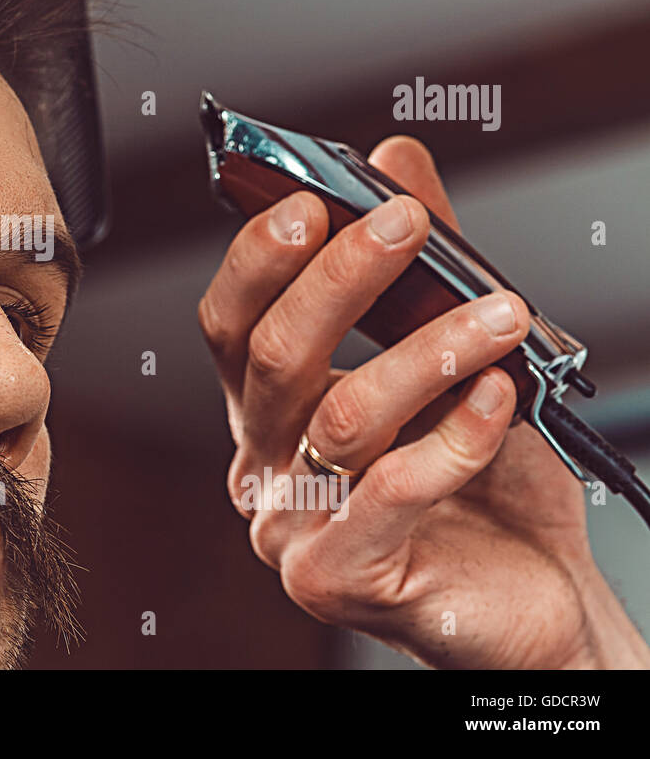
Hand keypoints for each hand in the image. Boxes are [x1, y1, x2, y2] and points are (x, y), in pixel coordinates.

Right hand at [199, 135, 649, 667]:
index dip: (260, 259)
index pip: (231, 324)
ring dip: (426, 353)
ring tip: (499, 315)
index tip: (313, 200)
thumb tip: (392, 160)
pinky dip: (453, 436)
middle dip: (341, 280)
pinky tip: (497, 400)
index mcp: (267, 412)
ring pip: (339, 418)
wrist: (526, 599)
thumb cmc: (480, 485)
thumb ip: (418, 261)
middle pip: (273, 358)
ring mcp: (289, 528)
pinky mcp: (334, 579)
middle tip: (405, 226)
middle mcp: (262, 466)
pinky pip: (390, 492)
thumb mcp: (450, 355)